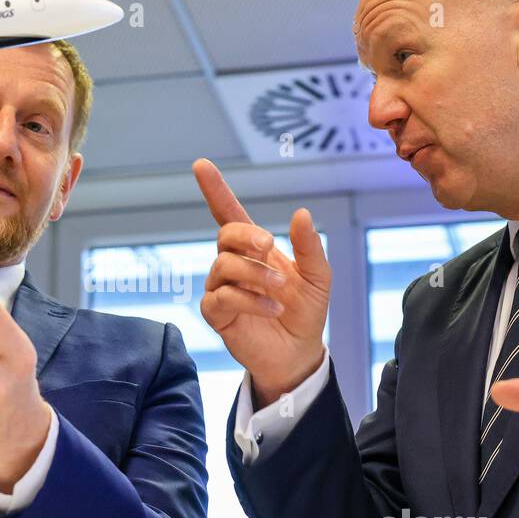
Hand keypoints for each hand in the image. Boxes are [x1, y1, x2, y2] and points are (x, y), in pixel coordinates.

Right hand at [193, 158, 330, 406]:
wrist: (300, 352)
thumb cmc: (306, 311)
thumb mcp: (318, 276)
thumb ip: (309, 246)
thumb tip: (301, 213)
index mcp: (254, 249)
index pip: (227, 213)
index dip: (214, 189)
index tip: (201, 165)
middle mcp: (233, 264)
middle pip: (225, 235)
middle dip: (248, 237)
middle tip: (271, 248)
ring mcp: (221, 288)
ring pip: (224, 266)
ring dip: (255, 273)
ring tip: (281, 289)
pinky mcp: (216, 313)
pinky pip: (222, 297)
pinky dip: (250, 300)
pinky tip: (273, 309)